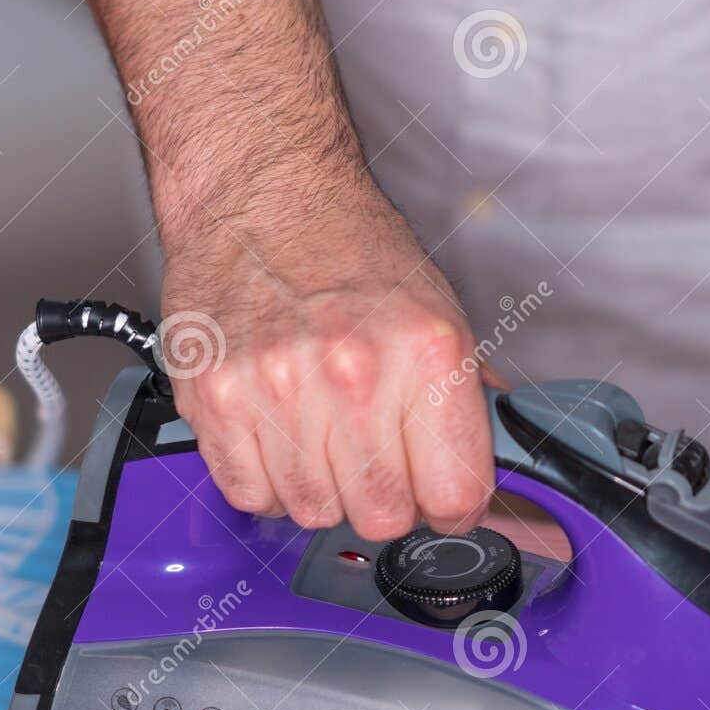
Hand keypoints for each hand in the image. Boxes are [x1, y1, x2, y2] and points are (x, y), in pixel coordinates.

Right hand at [158, 179, 497, 540]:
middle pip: (381, 516)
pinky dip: (264, 482)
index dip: (451, 505)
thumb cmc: (347, 248)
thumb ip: (462, 402)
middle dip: (382, 500)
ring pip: (312, 512)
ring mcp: (277, 388)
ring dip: (318, 489)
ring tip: (315, 435)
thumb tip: (495, 483)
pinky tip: (273, 439)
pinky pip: (248, 494)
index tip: (437, 495)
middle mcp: (353, 372)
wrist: (261, 193)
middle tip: (370, 460)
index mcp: (425, 352)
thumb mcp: (436, 313)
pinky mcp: (215, 397)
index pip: (456, 494)